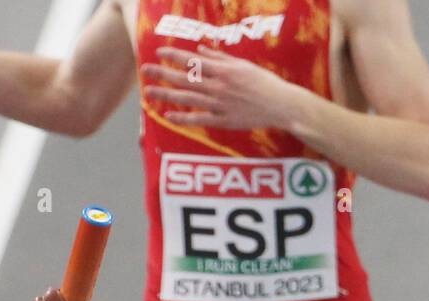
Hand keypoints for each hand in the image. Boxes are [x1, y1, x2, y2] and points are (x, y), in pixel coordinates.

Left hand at [141, 44, 304, 130]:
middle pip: (185, 78)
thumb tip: (201, 51)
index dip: (174, 55)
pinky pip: (201, 119)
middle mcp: (218, 86)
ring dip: (167, 95)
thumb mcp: (244, 65)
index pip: (192, 60)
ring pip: (188, 98)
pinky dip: (184, 118)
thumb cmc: (266, 84)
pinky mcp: (226, 120)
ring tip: (149, 93)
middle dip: (163, 73)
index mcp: (223, 70)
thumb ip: (221, 58)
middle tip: (145, 70)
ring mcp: (221, 104)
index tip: (159, 52)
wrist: (283, 106)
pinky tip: (169, 116)